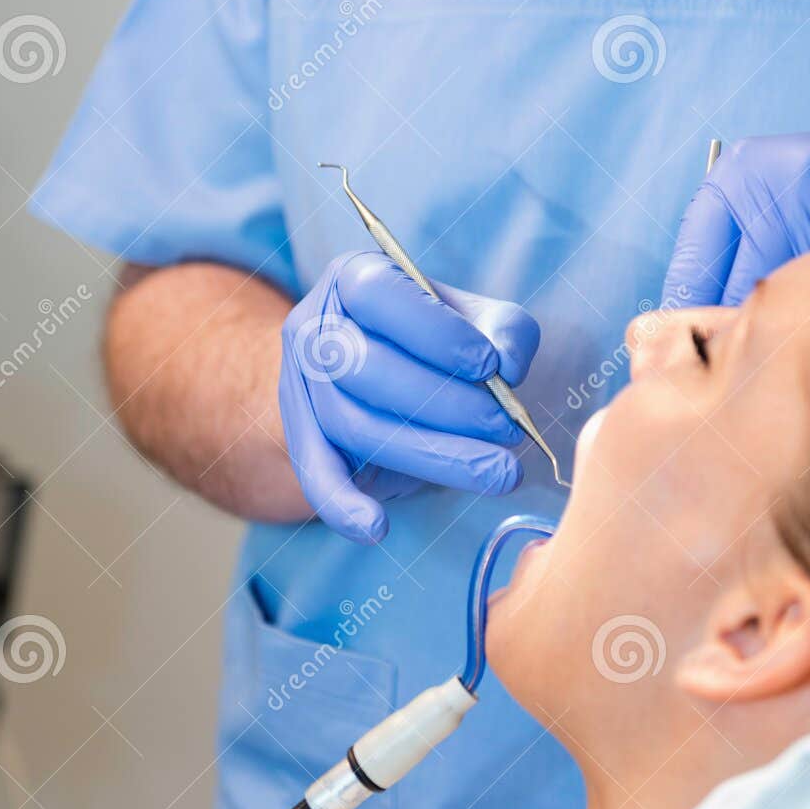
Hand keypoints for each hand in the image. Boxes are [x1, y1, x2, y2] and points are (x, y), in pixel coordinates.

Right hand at [279, 251, 539, 543]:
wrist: (370, 369)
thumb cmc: (434, 339)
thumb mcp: (474, 319)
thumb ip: (504, 330)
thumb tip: (508, 366)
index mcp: (354, 280)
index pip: (380, 296)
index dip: (435, 332)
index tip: (489, 366)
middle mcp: (316, 328)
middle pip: (364, 368)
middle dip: (444, 404)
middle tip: (506, 429)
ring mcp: (301, 385)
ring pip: (353, 425)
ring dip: (429, 455)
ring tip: (495, 473)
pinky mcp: (301, 439)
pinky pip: (313, 474)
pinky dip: (342, 505)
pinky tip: (377, 528)